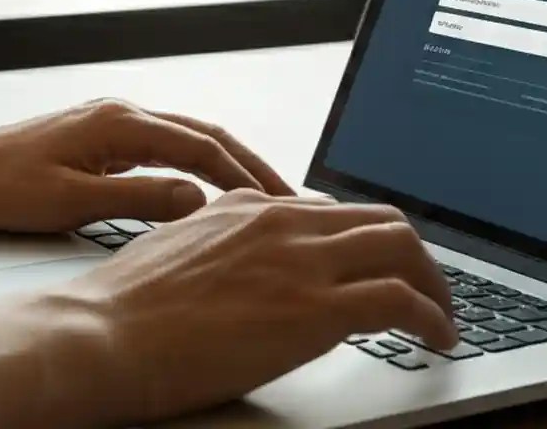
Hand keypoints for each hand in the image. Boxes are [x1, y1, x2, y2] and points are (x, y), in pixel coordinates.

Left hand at [0, 99, 293, 231]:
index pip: (201, 146)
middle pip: (206, 134)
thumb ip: (138, 200)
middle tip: (289, 197)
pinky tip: (212, 188)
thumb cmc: (1, 188)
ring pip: (190, 137)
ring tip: (263, 194)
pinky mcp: (105, 137)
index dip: (243, 176)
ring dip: (228, 164)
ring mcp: (115, 122)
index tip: (277, 203)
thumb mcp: (71, 203)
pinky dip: (200, 165)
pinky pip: (168, 146)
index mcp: (120, 124)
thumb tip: (199, 202)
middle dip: (250, 164)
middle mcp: (124, 113)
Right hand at [44, 189, 457, 425]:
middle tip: (429, 289)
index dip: (370, 242)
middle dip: (416, 255)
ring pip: (402, 249)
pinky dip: (433, 316)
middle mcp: (284, 222)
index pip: (335, 212)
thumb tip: (248, 262)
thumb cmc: (123, 307)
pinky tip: (439, 337)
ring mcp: (302, 261)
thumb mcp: (178, 248)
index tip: (383, 267)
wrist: (101, 335)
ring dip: (435, 283)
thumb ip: (223, 243)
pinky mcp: (315, 308)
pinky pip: (401, 300)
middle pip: (381, 220)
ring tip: (445, 316)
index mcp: (252, 207)